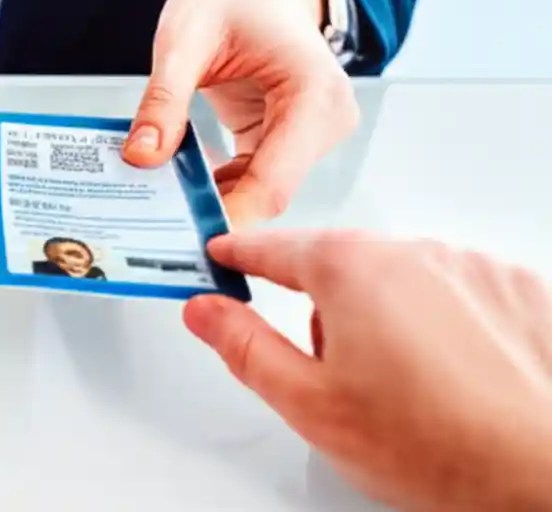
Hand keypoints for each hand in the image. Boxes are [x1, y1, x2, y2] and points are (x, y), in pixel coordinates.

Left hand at [122, 0, 358, 227]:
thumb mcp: (185, 37)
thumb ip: (164, 99)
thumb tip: (142, 155)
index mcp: (314, 93)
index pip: (274, 181)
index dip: (230, 218)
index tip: (184, 239)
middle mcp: (325, 120)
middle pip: (270, 193)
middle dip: (215, 214)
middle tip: (154, 229)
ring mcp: (311, 134)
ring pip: (260, 192)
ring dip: (212, 202)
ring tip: (156, 210)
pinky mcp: (288, 140)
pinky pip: (253, 178)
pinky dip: (216, 186)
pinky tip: (176, 188)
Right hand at [187, 230, 551, 511]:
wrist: (544, 476)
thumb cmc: (437, 447)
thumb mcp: (307, 404)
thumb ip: (244, 346)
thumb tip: (206, 311)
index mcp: (351, 271)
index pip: (273, 248)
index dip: (240, 256)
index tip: (223, 256)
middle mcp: (413, 253)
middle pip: (342, 268)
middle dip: (328, 313)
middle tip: (342, 381)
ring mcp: (472, 268)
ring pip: (403, 282)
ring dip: (391, 320)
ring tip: (410, 392)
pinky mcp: (519, 291)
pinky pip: (460, 295)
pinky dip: (447, 327)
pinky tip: (456, 379)